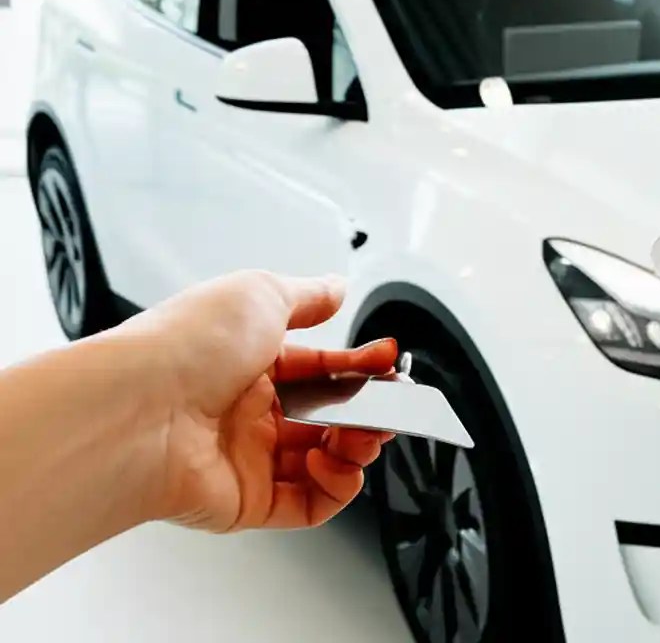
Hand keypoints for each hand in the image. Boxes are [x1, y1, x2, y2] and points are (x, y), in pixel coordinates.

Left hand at [119, 271, 397, 531]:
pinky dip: (336, 487)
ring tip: (365, 433)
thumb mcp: (258, 293)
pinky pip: (310, 505)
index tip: (387, 362)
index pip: (318, 368)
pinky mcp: (250, 501)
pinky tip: (335, 462)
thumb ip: (308, 295)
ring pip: (325, 462)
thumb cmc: (185, 346)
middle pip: (327, 418)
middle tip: (388, 403)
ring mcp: (248, 458)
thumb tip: (337, 287)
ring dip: (358, 448)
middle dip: (367, 411)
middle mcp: (245, 411)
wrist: (138, 410)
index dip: (357, 365)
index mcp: (245, 362)